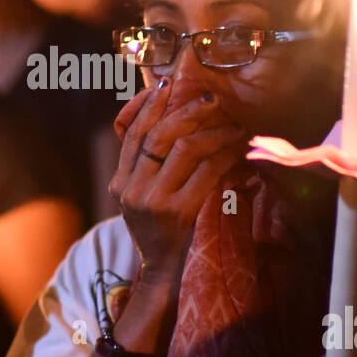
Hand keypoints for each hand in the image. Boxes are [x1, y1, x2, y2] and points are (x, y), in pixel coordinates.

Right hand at [108, 77, 249, 284]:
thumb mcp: (140, 197)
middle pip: (157, 135)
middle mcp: (131, 189)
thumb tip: (167, 118)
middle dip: (186, 111)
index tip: (168, 85)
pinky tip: (236, 151)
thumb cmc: (159, 228)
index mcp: (120, 182)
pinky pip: (206, 172)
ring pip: (184, 148)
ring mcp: (153, 201)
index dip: (148, 105)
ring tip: (231, 127)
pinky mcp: (178, 212)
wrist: (163, 271)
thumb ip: (146, 165)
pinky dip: (225, 156)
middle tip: (211, 99)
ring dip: (213, 132)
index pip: (130, 133)